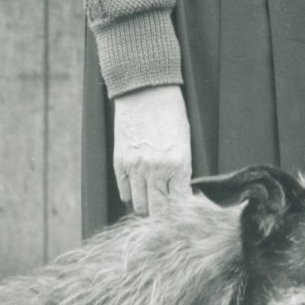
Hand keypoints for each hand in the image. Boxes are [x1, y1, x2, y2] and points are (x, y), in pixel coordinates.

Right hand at [113, 84, 191, 215]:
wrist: (146, 91)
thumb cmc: (171, 112)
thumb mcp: (185, 140)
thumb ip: (183, 169)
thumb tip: (181, 192)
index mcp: (179, 164)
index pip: (180, 203)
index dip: (181, 210)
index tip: (182, 211)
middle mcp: (156, 170)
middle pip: (158, 210)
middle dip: (163, 214)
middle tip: (166, 210)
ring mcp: (136, 168)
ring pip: (139, 205)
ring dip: (147, 205)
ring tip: (152, 198)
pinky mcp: (120, 163)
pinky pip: (124, 192)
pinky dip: (131, 193)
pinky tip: (139, 186)